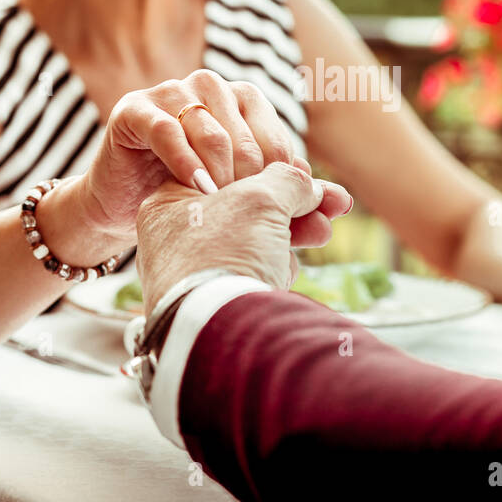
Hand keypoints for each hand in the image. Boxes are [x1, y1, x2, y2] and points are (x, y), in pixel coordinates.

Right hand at [75, 69, 297, 242]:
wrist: (126, 211)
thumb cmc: (188, 202)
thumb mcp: (245, 203)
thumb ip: (293, 201)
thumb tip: (345, 203)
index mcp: (241, 101)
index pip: (274, 136)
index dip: (282, 177)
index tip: (283, 213)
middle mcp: (208, 88)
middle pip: (244, 133)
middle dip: (251, 180)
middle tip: (251, 217)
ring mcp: (169, 94)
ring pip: (209, 127)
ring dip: (220, 171)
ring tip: (223, 206)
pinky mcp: (134, 110)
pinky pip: (167, 129)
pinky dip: (186, 160)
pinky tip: (197, 189)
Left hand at [137, 159, 353, 314]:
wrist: (221, 330)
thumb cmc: (225, 255)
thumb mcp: (261, 198)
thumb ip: (287, 180)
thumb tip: (308, 185)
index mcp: (169, 204)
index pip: (227, 172)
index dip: (271, 170)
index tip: (306, 173)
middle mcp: (177, 239)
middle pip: (248, 208)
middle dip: (296, 205)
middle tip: (332, 203)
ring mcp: (197, 273)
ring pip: (257, 241)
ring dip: (295, 234)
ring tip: (323, 233)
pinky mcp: (218, 302)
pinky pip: (256, 273)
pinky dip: (276, 269)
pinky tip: (283, 273)